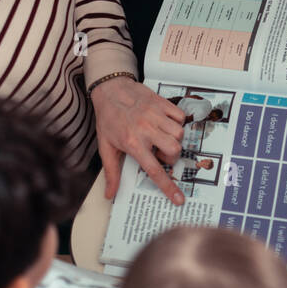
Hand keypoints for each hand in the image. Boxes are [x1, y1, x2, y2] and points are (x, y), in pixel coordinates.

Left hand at [92, 77, 186, 204]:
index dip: (168, 187)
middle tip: (160, 154)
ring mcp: (156, 115)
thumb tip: (110, 194)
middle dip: (171, 157)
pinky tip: (165, 124)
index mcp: (133, 143)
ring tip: (161, 138)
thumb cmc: (108, 119)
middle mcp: (146, 129)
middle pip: (174, 150)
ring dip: (174, 140)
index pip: (154, 170)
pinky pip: (180, 117)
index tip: (179, 199)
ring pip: (179, 134)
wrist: (110, 88)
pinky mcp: (162, 103)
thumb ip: (111, 172)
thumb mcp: (106, 147)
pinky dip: (177, 123)